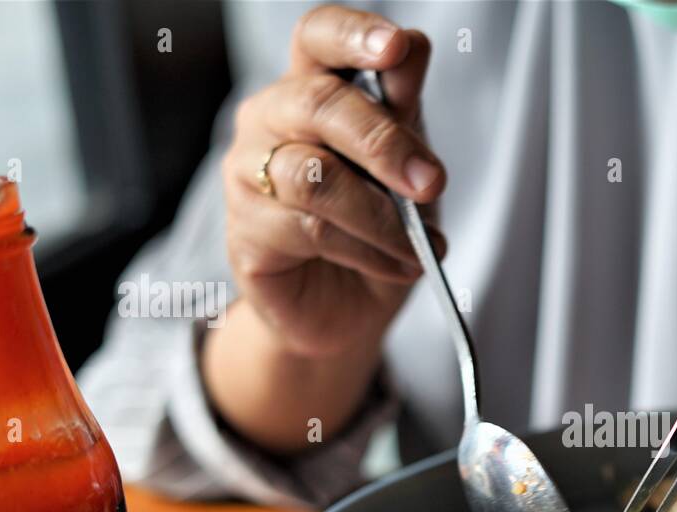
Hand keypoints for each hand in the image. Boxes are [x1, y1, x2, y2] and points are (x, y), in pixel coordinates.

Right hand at [221, 4, 445, 358]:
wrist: (349, 310)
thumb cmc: (376, 229)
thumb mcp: (407, 168)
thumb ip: (404, 113)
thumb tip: (412, 51)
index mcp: (312, 88)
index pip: (318, 38)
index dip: (353, 35)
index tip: (396, 47)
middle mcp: (270, 120)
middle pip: (317, 104)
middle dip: (385, 143)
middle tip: (431, 184)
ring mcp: (247, 174)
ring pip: (315, 176)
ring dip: (381, 216)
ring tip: (418, 246)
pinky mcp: (245, 232)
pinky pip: (312, 231)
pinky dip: (369, 251)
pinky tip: (398, 265)